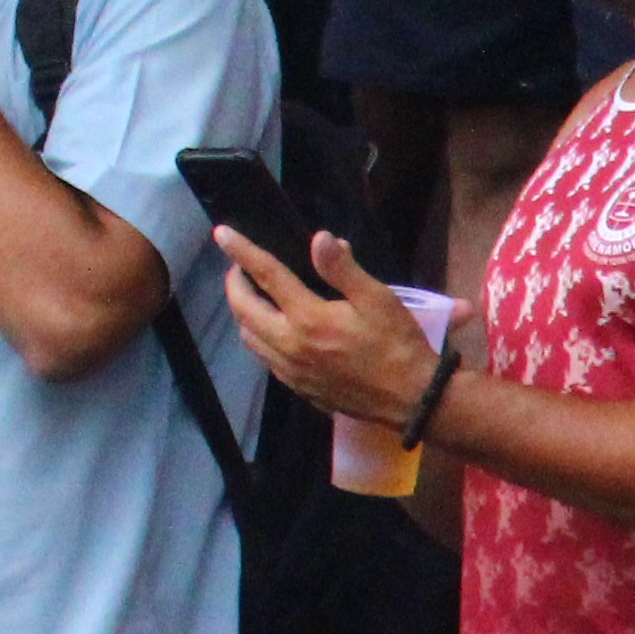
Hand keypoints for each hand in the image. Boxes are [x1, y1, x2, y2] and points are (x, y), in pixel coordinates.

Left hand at [215, 221, 445, 428]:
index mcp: (307, 319)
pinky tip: (274, 330)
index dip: (242, 251)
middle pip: (243, 309)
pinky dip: (259, 337)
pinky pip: (265, 358)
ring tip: (255, 296)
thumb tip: (319, 238)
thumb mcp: (378, 300)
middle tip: (240, 269)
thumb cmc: (397, 345)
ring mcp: (290, 371)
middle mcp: (289, 345)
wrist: (412, 400)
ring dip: (244, 313)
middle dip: (235, 284)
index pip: (265, 275)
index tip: (222, 233)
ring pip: (249, 337)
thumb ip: (343, 269)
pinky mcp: (298, 388)